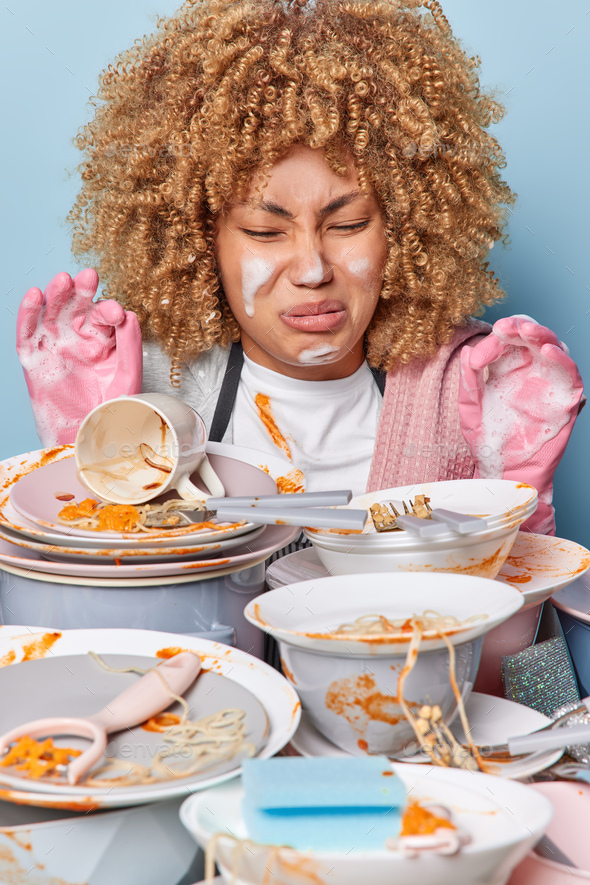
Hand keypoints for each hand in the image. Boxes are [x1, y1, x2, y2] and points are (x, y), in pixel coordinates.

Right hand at [16, 269, 141, 445]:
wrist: (85, 440)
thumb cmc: (110, 412)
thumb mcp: (127, 378)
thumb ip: (130, 346)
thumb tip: (130, 315)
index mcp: (104, 342)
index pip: (104, 317)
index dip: (108, 311)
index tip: (115, 313)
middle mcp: (78, 340)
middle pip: (77, 308)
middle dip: (82, 292)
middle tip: (89, 276)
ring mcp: (55, 348)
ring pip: (52, 314)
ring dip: (57, 296)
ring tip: (63, 281)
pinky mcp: (34, 360)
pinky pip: (27, 333)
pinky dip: (28, 313)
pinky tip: (35, 296)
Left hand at [458, 316, 583, 534]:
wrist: (505, 474)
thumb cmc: (488, 442)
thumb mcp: (470, 409)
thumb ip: (468, 381)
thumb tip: (467, 350)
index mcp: (506, 369)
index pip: (506, 341)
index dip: (496, 339)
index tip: (482, 351)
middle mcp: (529, 372)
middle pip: (531, 338)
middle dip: (521, 327)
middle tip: (507, 326)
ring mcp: (549, 383)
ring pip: (553, 348)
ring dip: (541, 336)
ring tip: (527, 331)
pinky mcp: (565, 399)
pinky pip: (569, 373)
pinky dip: (562, 360)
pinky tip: (547, 351)